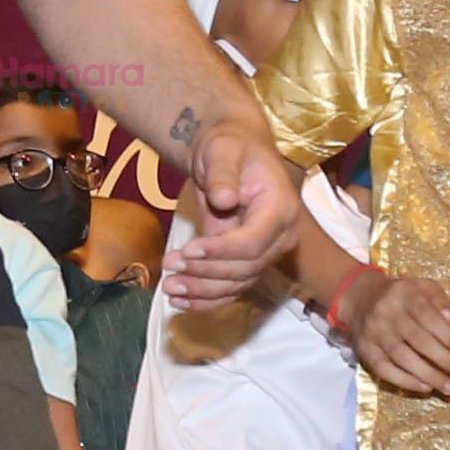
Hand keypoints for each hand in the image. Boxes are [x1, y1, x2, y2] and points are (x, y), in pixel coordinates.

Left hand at [154, 111, 305, 310]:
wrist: (233, 154)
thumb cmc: (230, 147)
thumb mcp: (223, 150)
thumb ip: (224, 173)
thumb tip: (225, 200)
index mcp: (280, 207)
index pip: (254, 242)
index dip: (221, 251)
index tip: (188, 251)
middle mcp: (280, 235)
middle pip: (246, 268)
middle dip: (205, 272)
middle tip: (170, 266)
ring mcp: (266, 252)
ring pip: (238, 283)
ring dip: (202, 291)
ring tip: (169, 287)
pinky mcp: (249, 262)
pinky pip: (232, 288)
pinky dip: (207, 299)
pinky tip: (180, 302)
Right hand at [331, 264, 449, 398]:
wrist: (360, 298)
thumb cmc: (402, 295)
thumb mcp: (423, 288)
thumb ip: (440, 300)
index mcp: (405, 295)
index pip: (432, 319)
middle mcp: (388, 315)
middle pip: (420, 342)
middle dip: (447, 362)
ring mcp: (374, 335)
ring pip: (403, 359)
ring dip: (430, 376)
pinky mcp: (365, 351)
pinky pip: (385, 370)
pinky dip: (406, 381)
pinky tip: (426, 388)